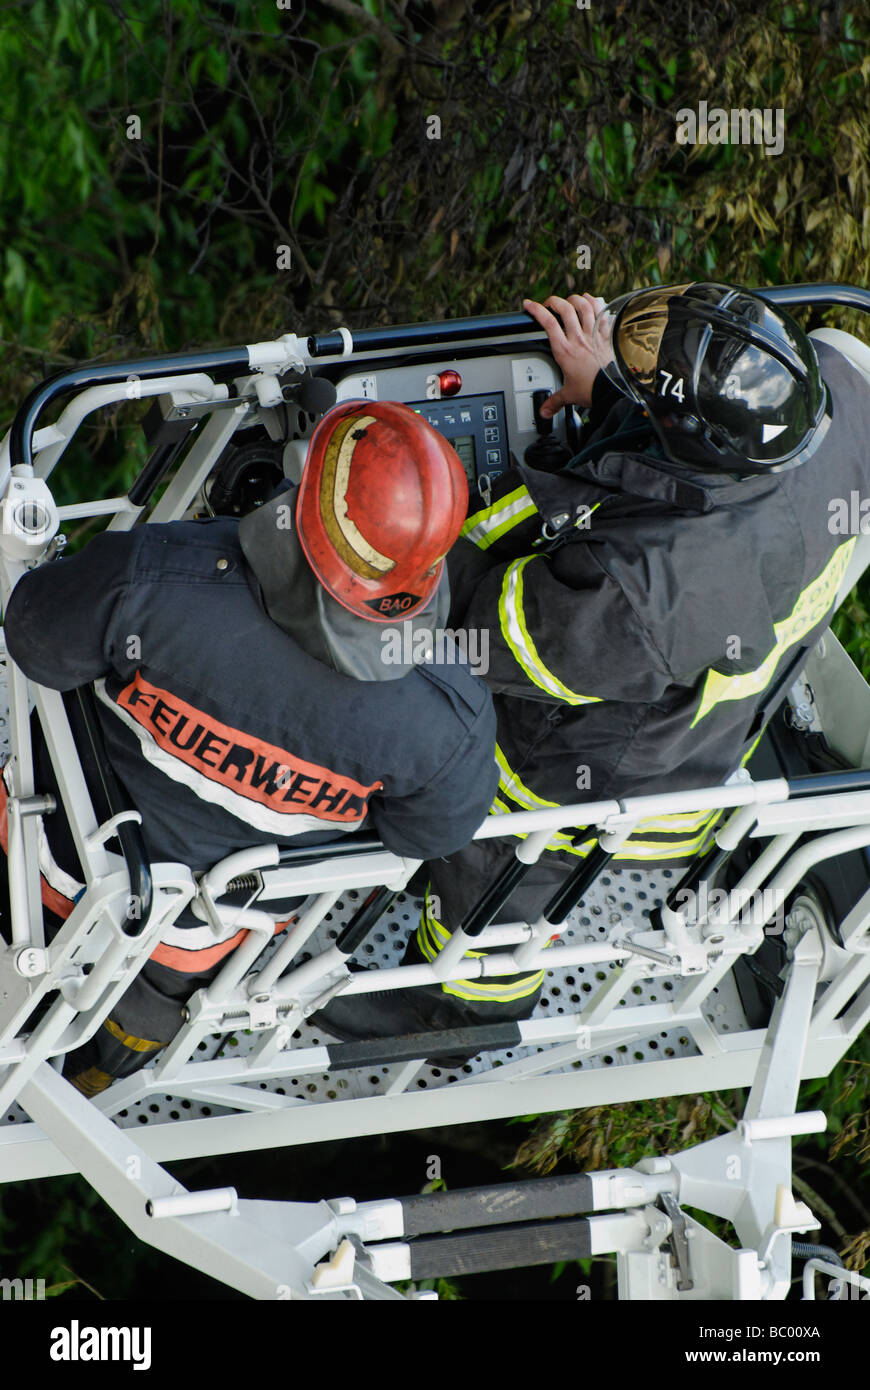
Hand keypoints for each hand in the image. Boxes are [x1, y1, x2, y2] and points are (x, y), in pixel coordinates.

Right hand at [521, 293, 607, 413]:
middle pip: (564, 308)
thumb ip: (555, 401)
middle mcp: (578, 339)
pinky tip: (591, 299)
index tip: (529, 305)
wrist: (614, 389)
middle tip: (549, 303)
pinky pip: (601, 312)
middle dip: (554, 301)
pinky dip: (595, 302)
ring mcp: (593, 334)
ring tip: (569, 299)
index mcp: (564, 351)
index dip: (536, 310)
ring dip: (574, 299)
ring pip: (583, 306)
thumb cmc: (592, 390)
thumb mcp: (569, 395)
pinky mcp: (606, 335)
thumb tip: (544, 411)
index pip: (547, 323)